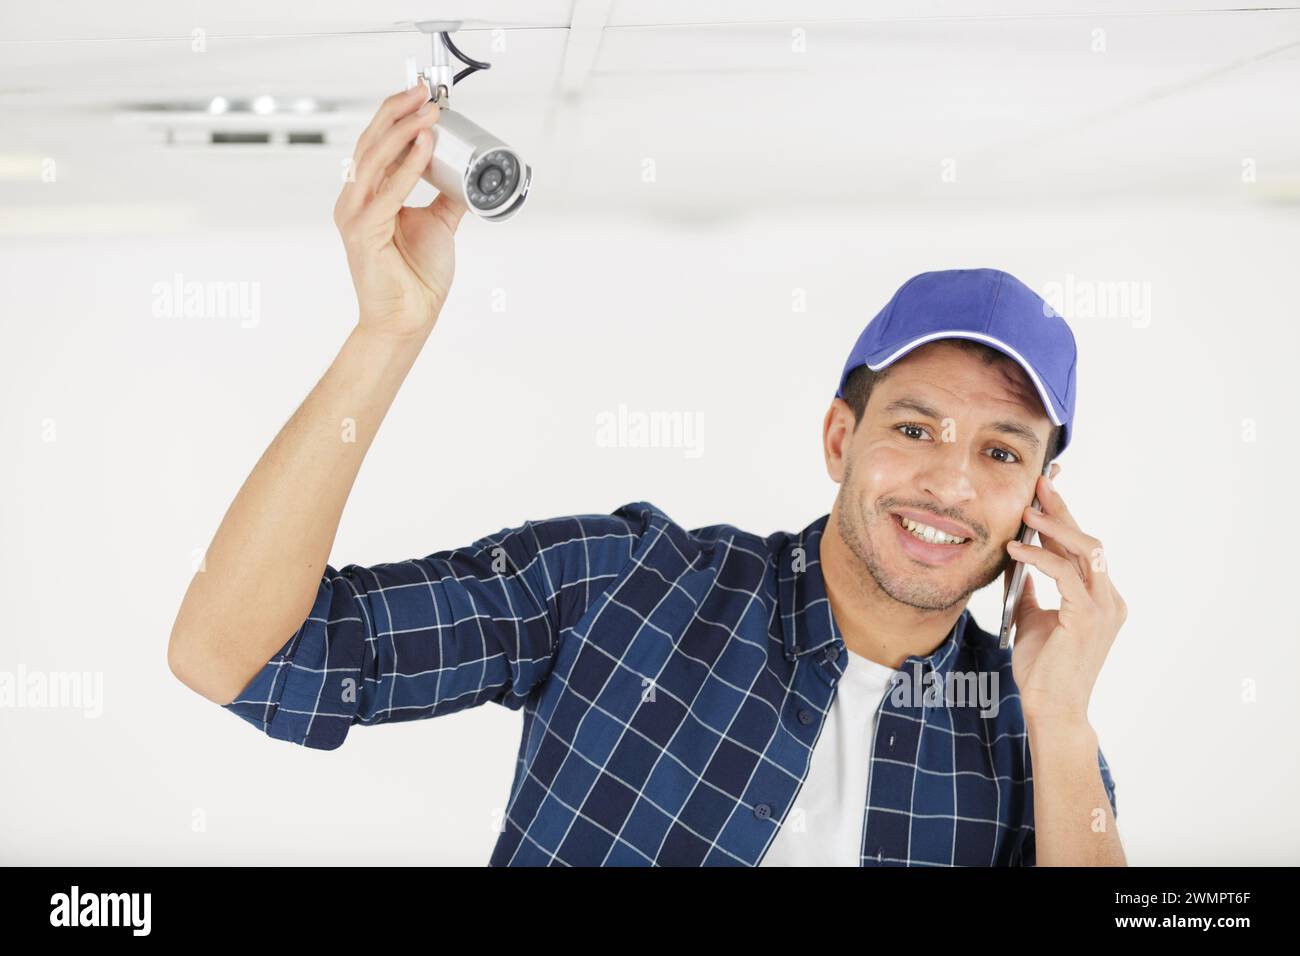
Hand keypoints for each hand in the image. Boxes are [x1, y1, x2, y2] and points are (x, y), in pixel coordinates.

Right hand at [333, 86, 468, 339]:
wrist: (408, 319)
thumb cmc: (415, 278)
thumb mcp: (437, 223)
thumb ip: (445, 195)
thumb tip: (462, 171)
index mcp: (367, 196)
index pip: (376, 144)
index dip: (397, 115)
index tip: (423, 95)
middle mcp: (354, 201)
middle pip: (371, 142)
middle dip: (398, 111)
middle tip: (425, 91)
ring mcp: (355, 215)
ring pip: (375, 158)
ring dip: (404, 130)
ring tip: (428, 110)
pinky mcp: (363, 231)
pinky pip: (388, 190)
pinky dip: (407, 165)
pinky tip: (425, 145)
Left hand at [1003, 468, 1127, 727]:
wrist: (1051, 709)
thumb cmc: (1043, 669)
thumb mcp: (1032, 618)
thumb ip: (1031, 589)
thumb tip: (1018, 559)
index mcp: (1099, 598)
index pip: (1080, 547)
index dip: (1062, 517)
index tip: (1043, 491)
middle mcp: (1108, 598)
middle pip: (1086, 540)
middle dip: (1062, 508)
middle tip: (1039, 482)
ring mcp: (1103, 607)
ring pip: (1085, 550)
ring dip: (1053, 526)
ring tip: (1025, 511)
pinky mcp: (1088, 617)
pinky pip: (1065, 574)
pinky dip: (1040, 558)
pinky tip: (1015, 551)